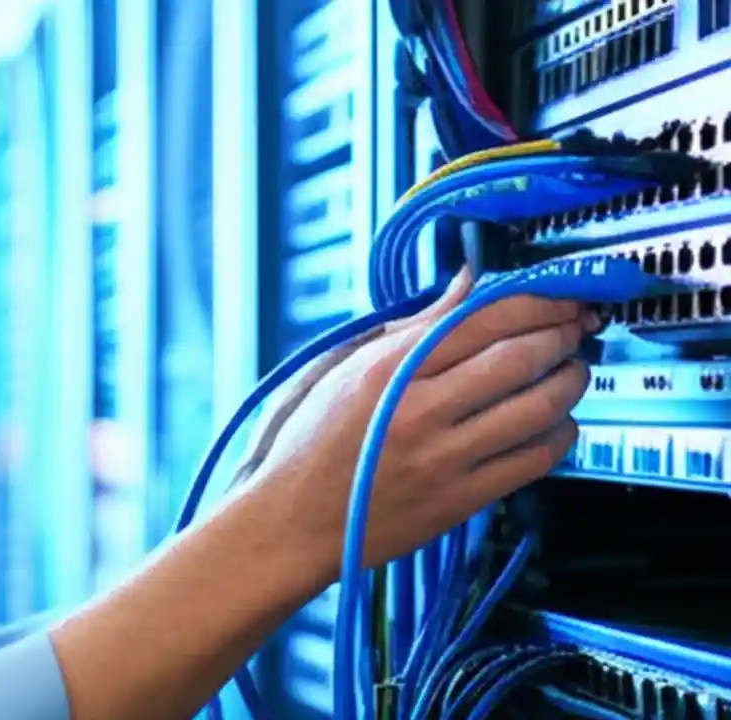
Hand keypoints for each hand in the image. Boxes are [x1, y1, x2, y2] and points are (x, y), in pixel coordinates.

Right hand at [246, 269, 598, 579]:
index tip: (560, 294)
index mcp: (388, 369)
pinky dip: (559, 435)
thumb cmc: (311, 445)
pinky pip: (533, 461)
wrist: (292, 523)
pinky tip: (556, 423)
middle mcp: (419, 411)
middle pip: (518, 358)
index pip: (482, 318)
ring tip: (572, 370)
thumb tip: (468, 284)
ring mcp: (443, 459)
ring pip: (537, 409)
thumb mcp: (347, 368)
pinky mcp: (460, 500)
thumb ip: (415, 325)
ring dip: (571, 382)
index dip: (536, 300)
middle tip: (576, 327)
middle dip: (562, 335)